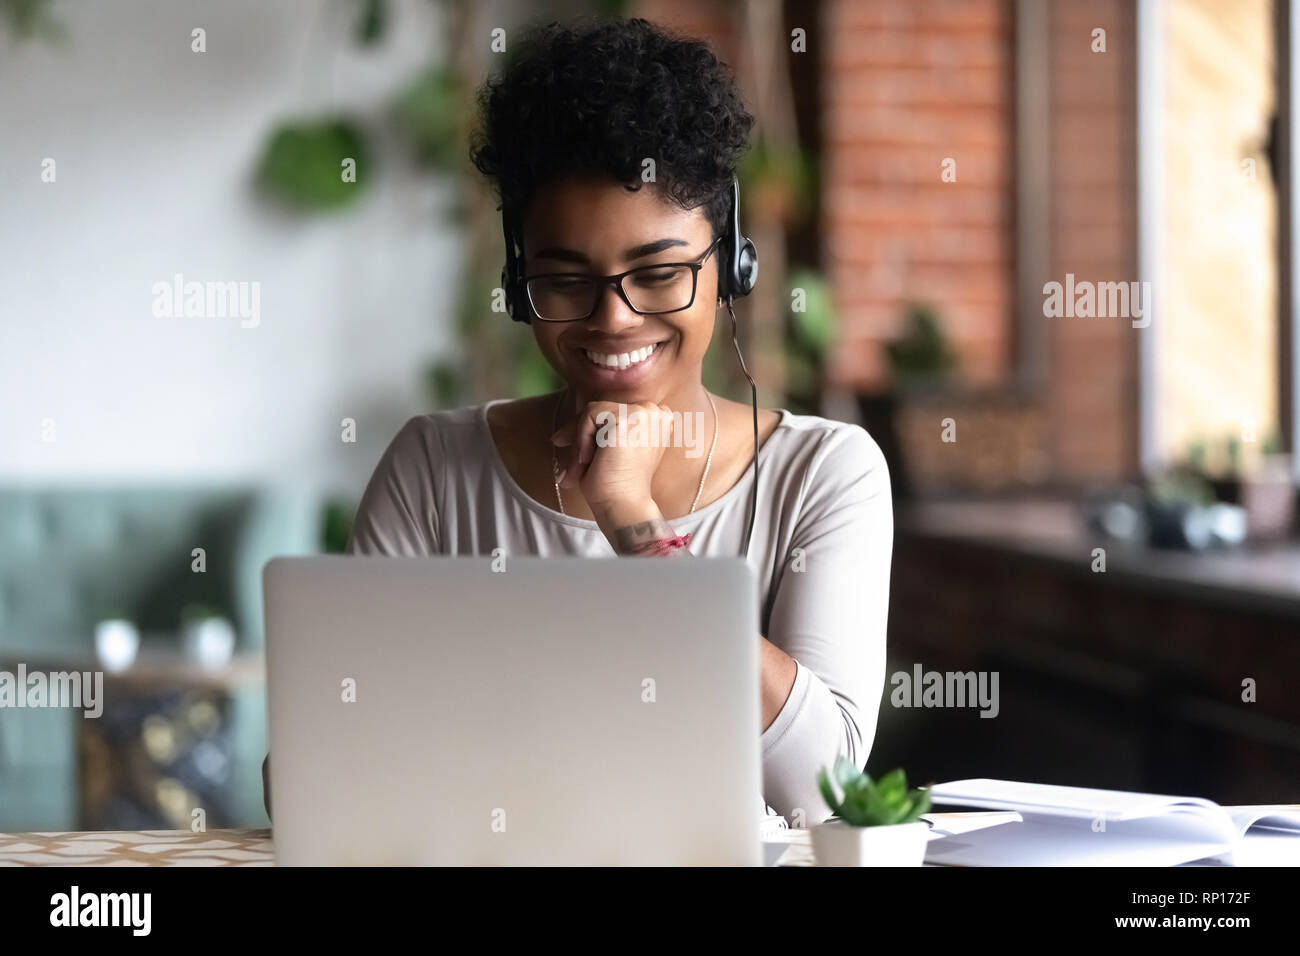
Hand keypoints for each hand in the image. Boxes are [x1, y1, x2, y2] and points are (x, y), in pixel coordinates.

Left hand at [551, 400, 676, 516]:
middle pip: (604, 409)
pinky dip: (581, 438)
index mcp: (657, 419)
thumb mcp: (610, 452)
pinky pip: (590, 415)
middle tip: (567, 456)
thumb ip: (599, 433)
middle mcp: (655, 412)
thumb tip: (559, 435)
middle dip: (581, 433)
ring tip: (580, 467)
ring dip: (581, 439)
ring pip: (594, 411)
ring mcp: (644, 412)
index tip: (577, 448)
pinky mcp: (628, 417)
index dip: (592, 428)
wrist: (625, 505)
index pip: (616, 411)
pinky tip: (587, 459)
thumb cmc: (617, 485)